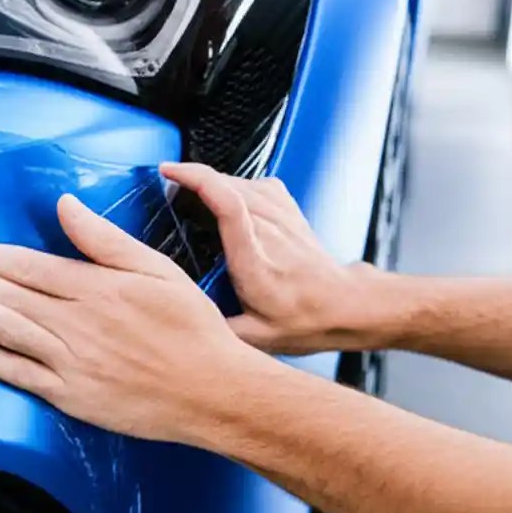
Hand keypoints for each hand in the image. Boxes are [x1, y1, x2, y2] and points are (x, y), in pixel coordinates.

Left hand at [0, 194, 270, 444]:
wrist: (213, 391)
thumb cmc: (191, 329)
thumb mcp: (156, 269)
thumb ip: (104, 239)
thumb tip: (66, 208)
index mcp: (96, 288)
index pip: (27, 265)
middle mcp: (76, 323)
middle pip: (6, 296)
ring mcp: (70, 361)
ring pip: (4, 329)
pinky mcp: (70, 394)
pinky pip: (17, 373)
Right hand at [160, 163, 408, 354]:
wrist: (345, 305)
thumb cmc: (303, 320)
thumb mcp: (257, 338)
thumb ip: (218, 330)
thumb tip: (179, 321)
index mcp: (255, 263)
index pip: (228, 206)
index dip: (197, 181)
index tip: (169, 173)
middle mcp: (270, 232)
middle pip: (227, 186)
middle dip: (191, 178)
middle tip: (167, 189)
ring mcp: (282, 218)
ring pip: (240, 182)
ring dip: (210, 181)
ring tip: (189, 192)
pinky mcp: (289, 211)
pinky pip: (256, 184)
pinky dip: (234, 183)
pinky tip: (225, 194)